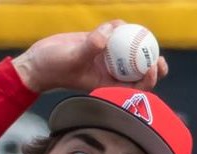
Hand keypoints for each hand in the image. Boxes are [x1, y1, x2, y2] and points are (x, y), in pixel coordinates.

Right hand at [11, 20, 168, 93]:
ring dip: (135, 41)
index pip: (136, 86)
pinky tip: (113, 24)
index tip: (153, 66)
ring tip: (134, 31)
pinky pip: (116, 35)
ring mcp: (106, 58)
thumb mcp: (72, 59)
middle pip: (139, 71)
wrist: (37, 62)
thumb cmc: (52, 68)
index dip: (149, 78)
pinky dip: (118, 28)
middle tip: (159, 58)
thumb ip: (89, 48)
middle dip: (153, 65)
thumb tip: (106, 37)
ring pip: (129, 51)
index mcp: (107, 84)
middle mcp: (110, 72)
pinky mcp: (100, 44)